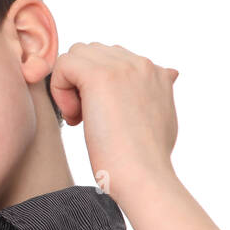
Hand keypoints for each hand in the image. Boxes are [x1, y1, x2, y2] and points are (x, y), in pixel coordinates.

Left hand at [49, 42, 179, 193]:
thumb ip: (159, 92)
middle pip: (90, 53)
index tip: (102, 117)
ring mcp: (122, 66)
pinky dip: (60, 91)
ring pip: (74, 56)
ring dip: (69, 86)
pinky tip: (75, 118)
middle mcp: (141, 63)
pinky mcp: (99, 75)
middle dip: (80, 82)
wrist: (144, 176)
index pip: (110, 59)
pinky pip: (63, 65)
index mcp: (155, 72)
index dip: (96, 86)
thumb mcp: (162, 118)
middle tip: (88, 118)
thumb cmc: (148, 160)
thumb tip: (170, 73)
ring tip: (81, 119)